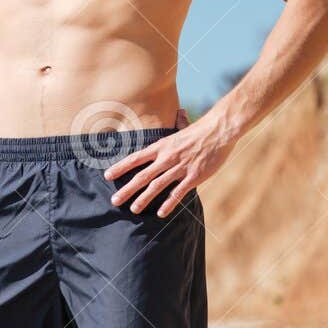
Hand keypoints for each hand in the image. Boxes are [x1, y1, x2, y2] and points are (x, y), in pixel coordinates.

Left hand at [103, 114, 233, 217]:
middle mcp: (167, 158)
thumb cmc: (200, 131)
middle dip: (126, 190)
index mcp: (161, 146)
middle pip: (142, 176)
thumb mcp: (181, 129)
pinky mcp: (193, 176)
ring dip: (143, 199)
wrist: (219, 130)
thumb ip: (174, 130)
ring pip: (157, 186)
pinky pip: (178, 192)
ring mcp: (179, 168)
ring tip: (134, 209)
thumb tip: (179, 113)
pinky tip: (160, 213)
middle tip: (114, 201)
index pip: (136, 158)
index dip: (120, 168)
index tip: (107, 176)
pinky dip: (168, 203)